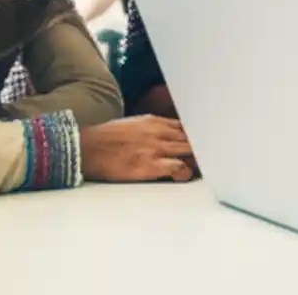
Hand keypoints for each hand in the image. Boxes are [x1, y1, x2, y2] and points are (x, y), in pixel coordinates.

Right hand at [79, 115, 196, 181]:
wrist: (87, 148)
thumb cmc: (107, 138)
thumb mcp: (133, 124)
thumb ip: (153, 127)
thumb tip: (169, 133)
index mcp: (154, 121)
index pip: (186, 126)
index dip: (197, 135)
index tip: (205, 141)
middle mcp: (159, 132)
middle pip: (192, 138)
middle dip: (202, 146)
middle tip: (209, 155)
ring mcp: (156, 148)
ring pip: (189, 151)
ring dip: (197, 159)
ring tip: (201, 167)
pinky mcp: (151, 165)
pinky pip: (178, 167)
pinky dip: (185, 172)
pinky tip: (184, 176)